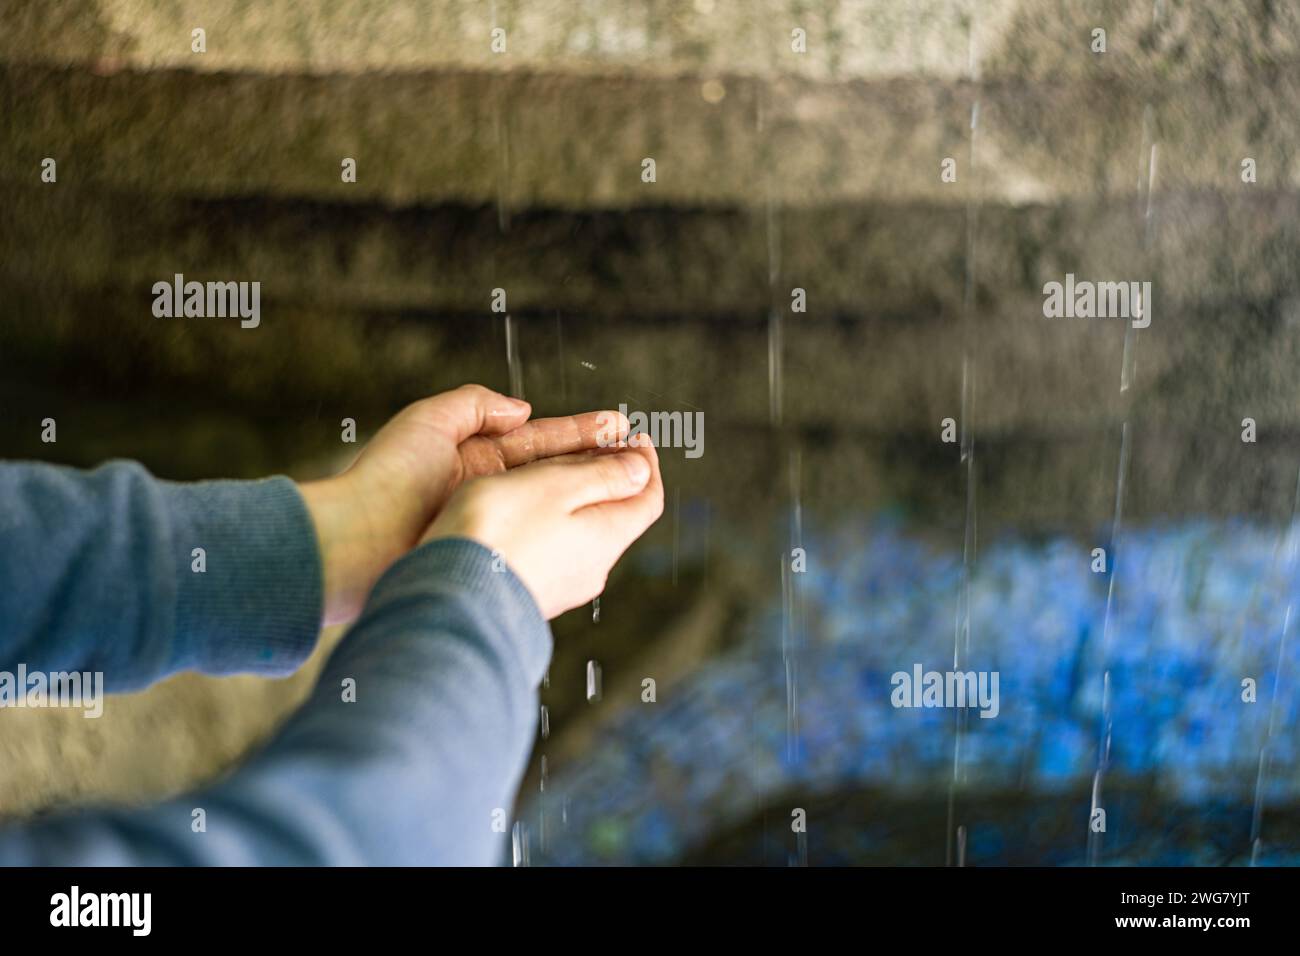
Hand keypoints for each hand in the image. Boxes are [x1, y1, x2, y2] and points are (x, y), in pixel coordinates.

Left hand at [300, 384, 626, 623]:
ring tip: (635, 481)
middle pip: (557, 471)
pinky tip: (602, 526)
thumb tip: (524, 411)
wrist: (359, 544)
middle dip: (600, 460)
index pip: (542, 440)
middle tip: (642, 450)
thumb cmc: (386, 480)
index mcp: (476, 457)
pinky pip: (543, 537)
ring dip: (594, 492)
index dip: (582, 432)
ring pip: (556, 504)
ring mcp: (495, 524)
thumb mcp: (430, 423)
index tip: (618, 424)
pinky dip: (574, 530)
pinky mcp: (495, 554)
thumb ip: (477, 407)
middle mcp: (490, 490)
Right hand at [422, 434, 663, 618]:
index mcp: (608, 536)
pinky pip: (556, 547)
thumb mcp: (556, 486)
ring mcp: (563, 584)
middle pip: (617, 512)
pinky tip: (524, 508)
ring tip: (554, 469)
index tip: (634, 435)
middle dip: (610, 473)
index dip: (645, 462)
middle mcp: (593, 566)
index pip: (649, 497)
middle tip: (595, 443)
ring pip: (583, 529)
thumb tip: (641, 471)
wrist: (450, 598)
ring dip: (577, 496)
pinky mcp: (533, 591)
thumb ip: (604, 476)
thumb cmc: (500, 534)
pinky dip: (552, 520)